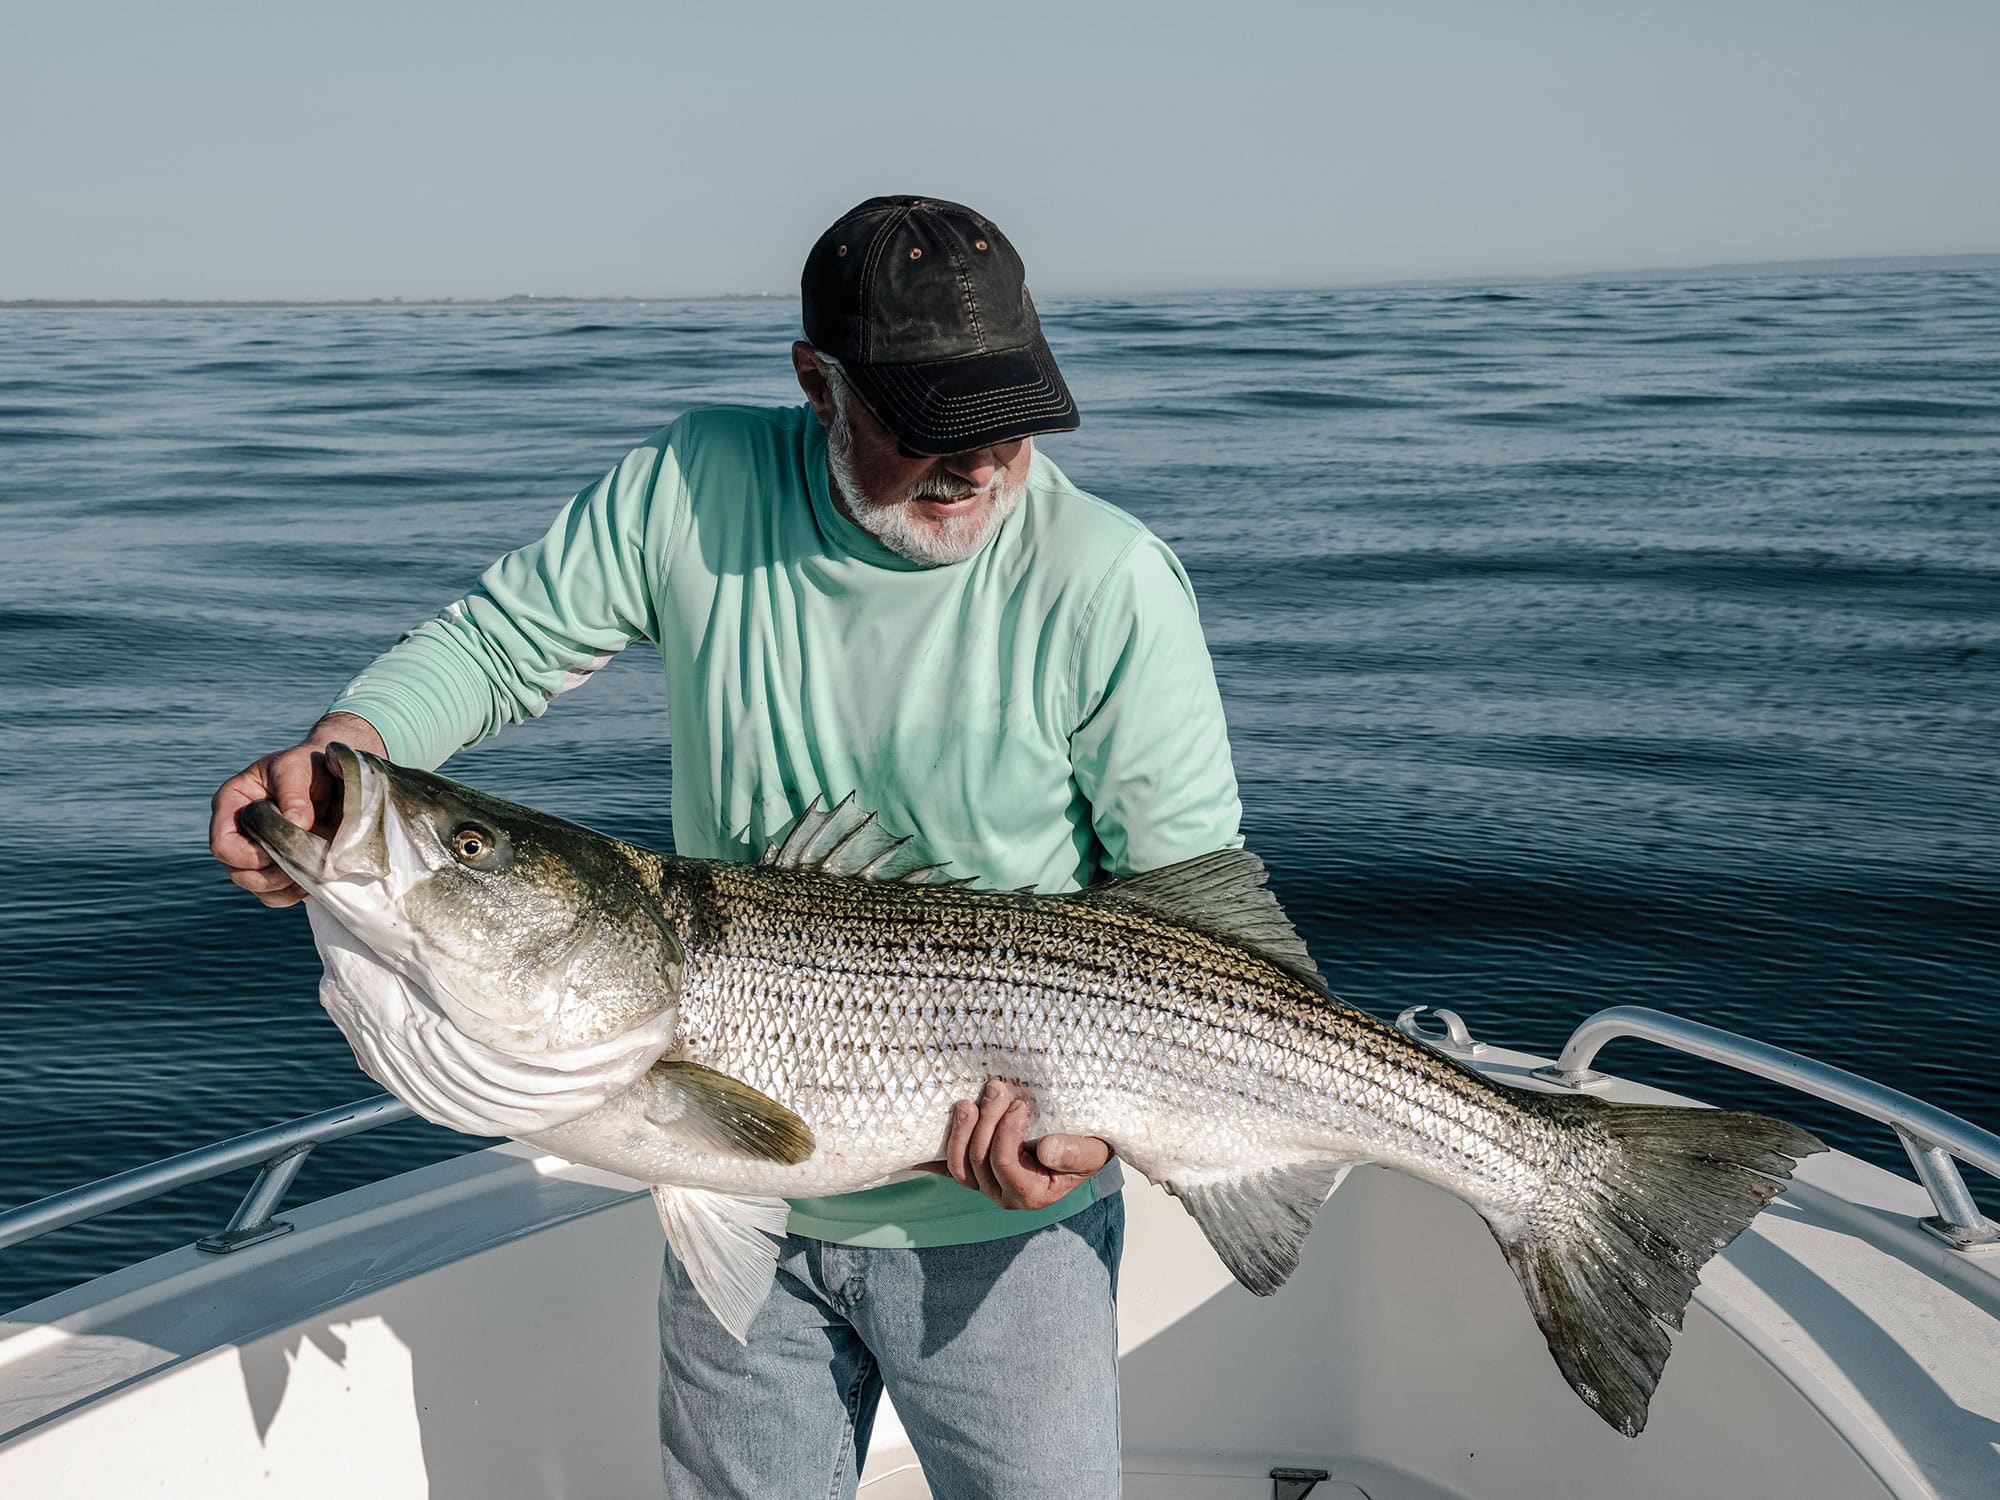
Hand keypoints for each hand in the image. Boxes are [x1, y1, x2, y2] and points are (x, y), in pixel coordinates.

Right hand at [209, 713, 386, 907]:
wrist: (332, 773)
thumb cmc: (308, 764)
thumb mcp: (297, 768)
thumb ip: (293, 794)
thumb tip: (295, 824)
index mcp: (231, 805)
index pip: (222, 845)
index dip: (247, 856)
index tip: (279, 850)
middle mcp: (238, 833)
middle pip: (238, 874)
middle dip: (271, 875)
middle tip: (304, 863)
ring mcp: (256, 852)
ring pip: (258, 888)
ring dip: (285, 887)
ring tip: (312, 871)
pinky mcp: (277, 866)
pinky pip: (277, 895)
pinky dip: (294, 893)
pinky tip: (314, 879)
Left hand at [916, 1079, 1112, 1210]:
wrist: (1080, 1151)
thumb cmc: (1087, 1149)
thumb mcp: (1093, 1151)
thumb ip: (1075, 1153)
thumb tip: (1045, 1149)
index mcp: (1032, 1194)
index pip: (1004, 1164)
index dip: (1006, 1132)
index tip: (1019, 1105)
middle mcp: (1004, 1195)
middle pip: (977, 1161)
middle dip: (984, 1122)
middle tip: (995, 1089)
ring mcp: (986, 1185)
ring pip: (958, 1164)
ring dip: (960, 1130)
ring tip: (968, 1101)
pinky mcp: (975, 1172)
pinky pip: (946, 1167)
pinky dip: (931, 1155)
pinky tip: (920, 1142)